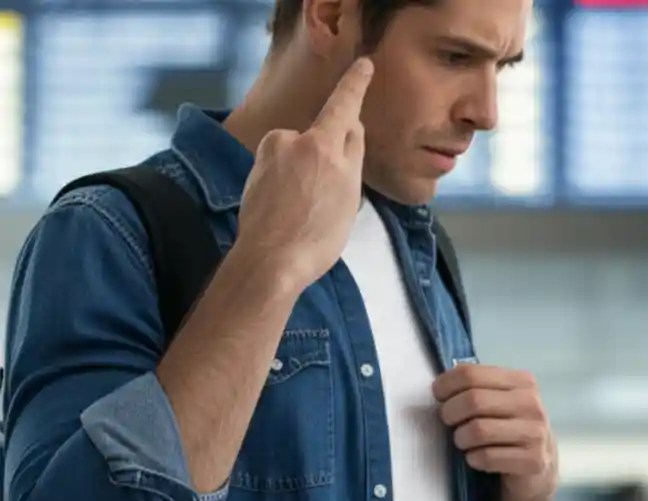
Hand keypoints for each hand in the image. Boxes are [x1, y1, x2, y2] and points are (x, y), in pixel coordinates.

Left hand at [235, 57, 372, 292]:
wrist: (271, 261)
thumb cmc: (316, 235)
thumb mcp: (349, 195)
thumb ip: (352, 154)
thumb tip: (350, 125)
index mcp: (322, 145)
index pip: (344, 106)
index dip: (355, 84)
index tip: (364, 64)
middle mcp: (293, 141)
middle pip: (324, 136)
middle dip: (333, 155)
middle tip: (332, 199)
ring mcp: (270, 155)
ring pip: (302, 154)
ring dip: (310, 172)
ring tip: (308, 210)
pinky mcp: (255, 171)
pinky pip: (283, 168)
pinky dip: (291, 183)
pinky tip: (291, 212)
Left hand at [433, 364, 556, 500]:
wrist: (538, 468)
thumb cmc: (509, 430)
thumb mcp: (499, 401)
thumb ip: (476, 388)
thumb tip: (441, 386)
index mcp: (521, 382)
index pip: (471, 374)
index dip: (445, 385)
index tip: (439, 396)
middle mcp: (531, 403)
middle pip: (473, 401)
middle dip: (450, 413)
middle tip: (449, 422)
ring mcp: (535, 432)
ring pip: (478, 430)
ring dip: (461, 439)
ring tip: (464, 441)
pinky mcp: (533, 460)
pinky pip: (487, 457)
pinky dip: (473, 459)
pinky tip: (477, 458)